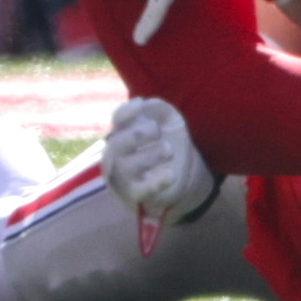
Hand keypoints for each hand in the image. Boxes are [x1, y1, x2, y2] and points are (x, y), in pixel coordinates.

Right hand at [103, 98, 214, 252]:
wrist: (184, 173)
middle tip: (157, 130)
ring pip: (126, 168)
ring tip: (168, 150)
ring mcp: (124, 177)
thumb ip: (158, 108)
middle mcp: (117, 155)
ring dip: (149, 155)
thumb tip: (146, 104)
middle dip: (138, 134)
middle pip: (117, 144)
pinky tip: (171, 175)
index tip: (141, 105)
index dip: (126, 112)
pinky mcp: (137, 196)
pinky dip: (155, 182)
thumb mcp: (168, 120)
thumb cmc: (169, 141)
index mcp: (122, 133)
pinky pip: (140, 191)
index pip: (117, 120)